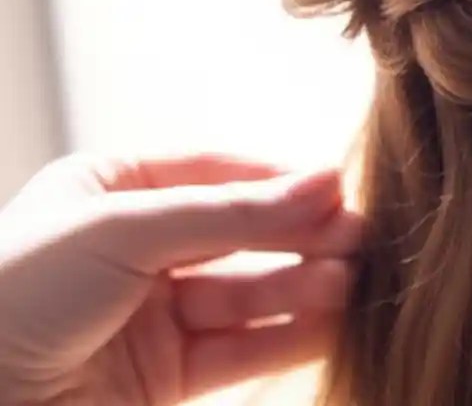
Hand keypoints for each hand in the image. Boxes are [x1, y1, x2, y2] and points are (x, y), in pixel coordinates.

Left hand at [0, 154, 362, 404]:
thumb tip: (325, 182)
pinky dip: (289, 336)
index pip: (214, 172)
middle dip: (299, 234)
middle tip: (358, 235)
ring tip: (351, 280)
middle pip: (240, 234)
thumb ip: (232, 213)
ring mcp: (151, 316)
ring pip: (248, 293)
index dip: (275, 180)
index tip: (335, 187)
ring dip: (303, 286)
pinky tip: (331, 322)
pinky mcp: (164, 378)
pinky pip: (241, 349)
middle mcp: (134, 250)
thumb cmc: (14, 292)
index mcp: (109, 190)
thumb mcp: (124, 229)